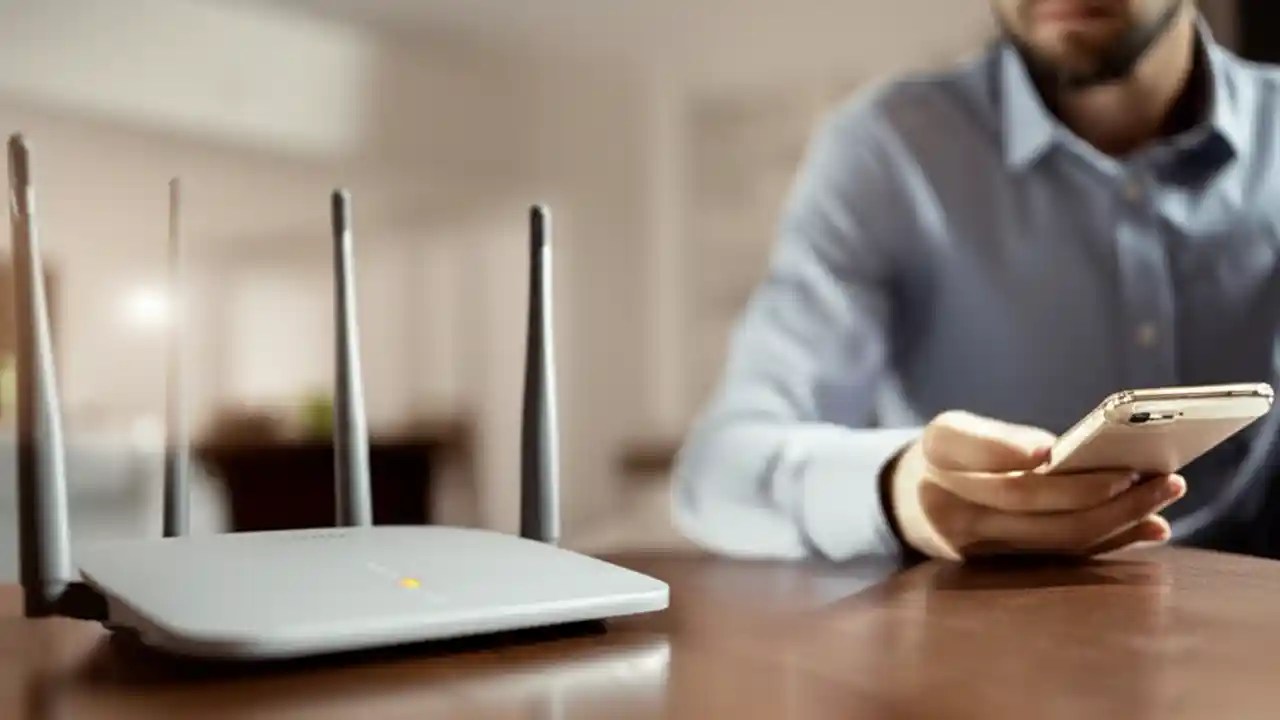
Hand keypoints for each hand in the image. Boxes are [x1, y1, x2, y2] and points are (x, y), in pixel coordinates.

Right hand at [888, 411, 1185, 560]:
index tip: (1068, 455)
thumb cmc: (950, 456)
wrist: (912, 503)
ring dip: (1119, 519)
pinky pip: (1064, 556)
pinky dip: (1111, 542)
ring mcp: (978, 546)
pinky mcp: (1004, 567)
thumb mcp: (956, 431)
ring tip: (1165, 494)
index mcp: (940, 457)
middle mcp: (953, 507)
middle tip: (1159, 477)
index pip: (984, 460)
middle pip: (1036, 507)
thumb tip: (1061, 456)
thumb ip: (999, 438)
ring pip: (1057, 537)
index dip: (1028, 461)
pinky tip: (1150, 528)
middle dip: (1103, 494)